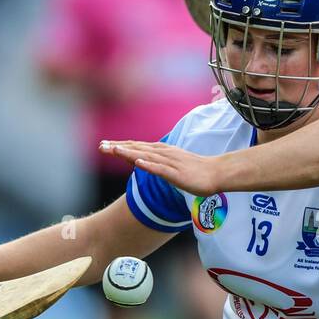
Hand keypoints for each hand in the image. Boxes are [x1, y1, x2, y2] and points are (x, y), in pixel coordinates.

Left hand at [100, 139, 222, 196]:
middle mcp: (164, 153)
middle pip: (137, 148)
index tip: (104, 145)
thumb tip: (143, 162)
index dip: (120, 145)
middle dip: (118, 147)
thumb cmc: (197, 171)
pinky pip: (159, 168)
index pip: (137, 146)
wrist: (217, 173)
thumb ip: (158, 163)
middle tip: (101, 145)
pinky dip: (147, 165)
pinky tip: (136, 163)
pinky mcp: (176, 173)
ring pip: (145, 155)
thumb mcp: (174, 165)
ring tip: (112, 150)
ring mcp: (170, 162)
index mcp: (163, 151)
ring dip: (128, 152)